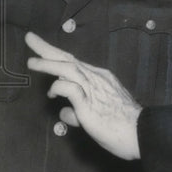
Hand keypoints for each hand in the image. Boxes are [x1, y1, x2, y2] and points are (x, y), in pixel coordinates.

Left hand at [25, 32, 141, 159]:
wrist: (142, 133)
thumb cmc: (123, 127)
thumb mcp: (98, 114)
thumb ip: (80, 110)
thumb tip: (66, 112)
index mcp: (101, 79)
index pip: (75, 64)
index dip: (58, 57)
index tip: (45, 51)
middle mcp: (97, 80)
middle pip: (68, 59)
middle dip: (47, 49)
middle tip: (30, 38)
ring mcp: (94, 90)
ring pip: (68, 69)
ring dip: (48, 64)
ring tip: (32, 61)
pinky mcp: (90, 104)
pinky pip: (70, 89)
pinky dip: (59, 88)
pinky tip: (52, 93)